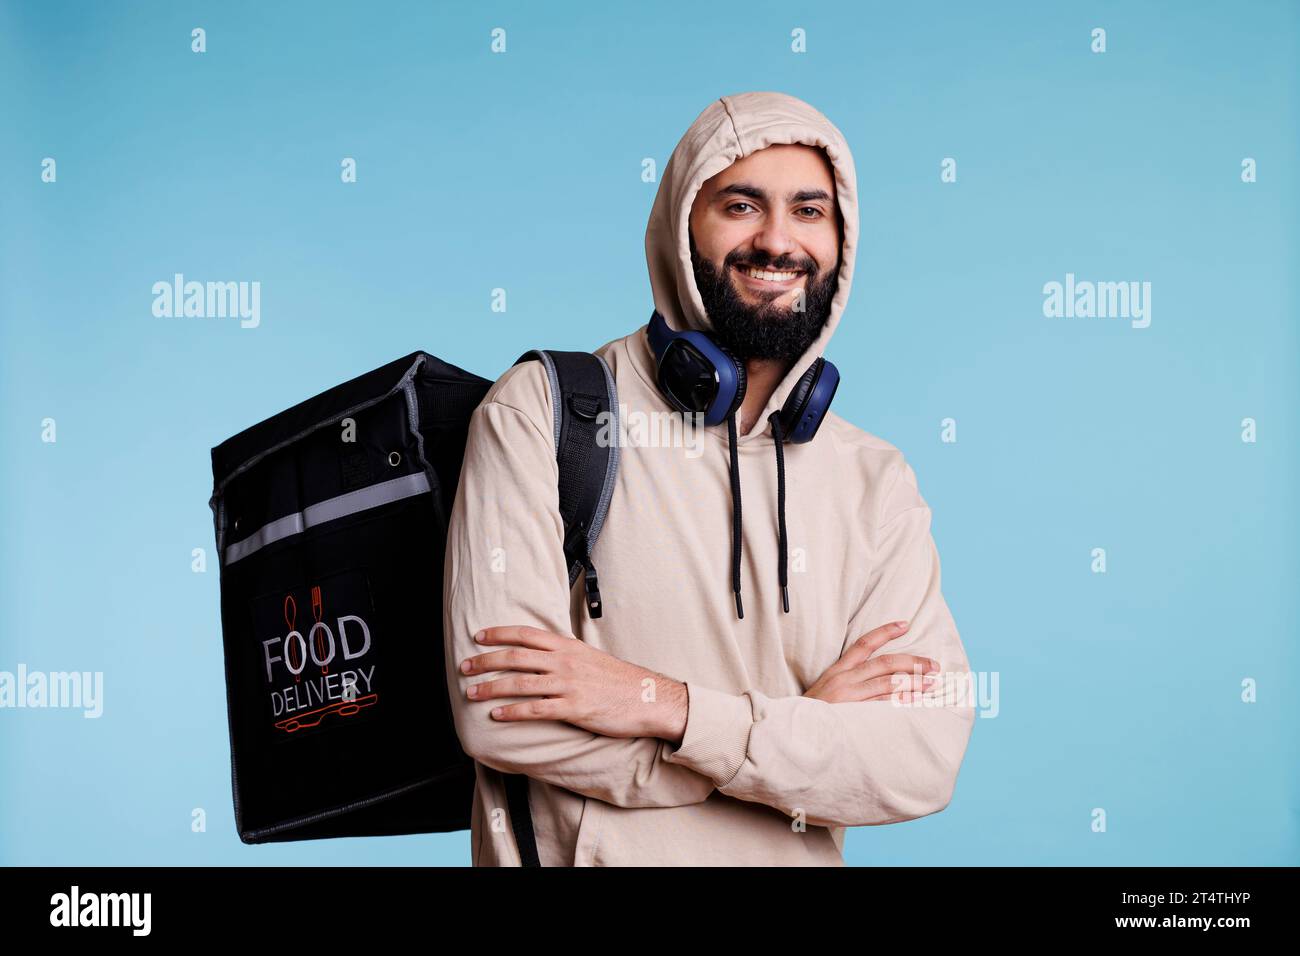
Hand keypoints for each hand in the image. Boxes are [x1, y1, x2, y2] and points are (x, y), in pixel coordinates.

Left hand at [459, 625, 688, 740]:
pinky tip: (497, 715)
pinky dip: (513, 712)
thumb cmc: (619, 680)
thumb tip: (543, 656)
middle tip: (465, 667)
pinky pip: (535, 709)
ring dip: (491, 687)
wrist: (648, 697)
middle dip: (485, 661)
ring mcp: (568, 684)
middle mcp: (564, 661)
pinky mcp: (574, 708)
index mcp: (568, 646)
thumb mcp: (590, 658)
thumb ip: (565, 655)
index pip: (526, 634)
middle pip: (515, 657)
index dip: (499, 634)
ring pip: (520, 683)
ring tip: (472, 693)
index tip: (478, 636)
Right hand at [803, 621, 939, 703]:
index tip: (905, 624)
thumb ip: (847, 681)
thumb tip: (878, 678)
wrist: (793, 734)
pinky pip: (884, 706)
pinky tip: (917, 703)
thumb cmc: (812, 715)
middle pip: (885, 663)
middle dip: (913, 662)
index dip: (885, 632)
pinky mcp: (854, 715)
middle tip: (933, 665)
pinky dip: (902, 703)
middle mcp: (844, 680)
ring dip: (913, 683)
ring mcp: (849, 698)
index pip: (864, 644)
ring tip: (932, 684)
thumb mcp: (824, 690)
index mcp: (837, 671)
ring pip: (888, 684)